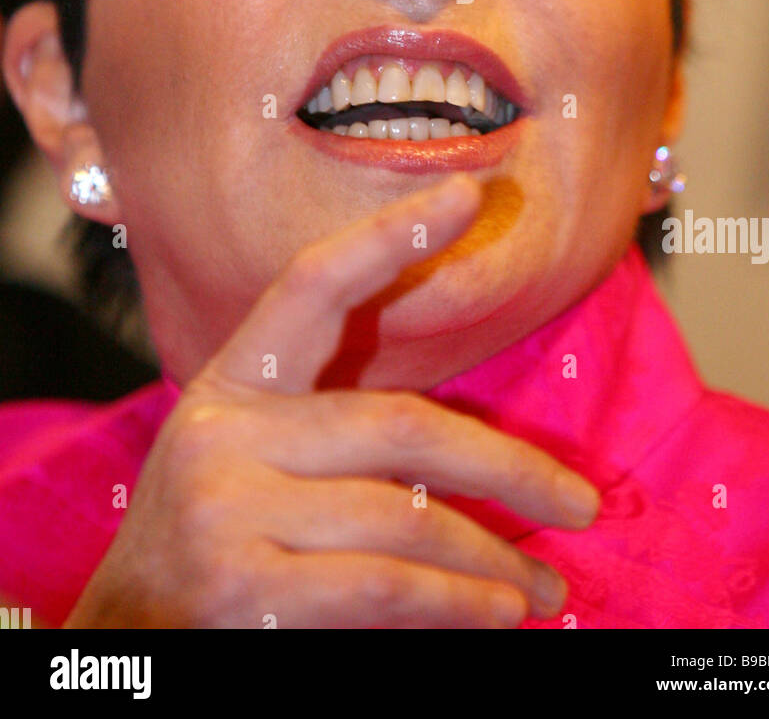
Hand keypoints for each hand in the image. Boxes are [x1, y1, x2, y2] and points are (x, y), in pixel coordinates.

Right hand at [64, 174, 598, 628]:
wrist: (122, 640)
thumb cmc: (204, 549)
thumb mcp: (248, 468)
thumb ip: (333, 441)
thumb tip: (466, 454)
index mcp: (231, 387)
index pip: (312, 286)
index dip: (388, 235)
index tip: (466, 194)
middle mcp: (223, 434)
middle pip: (398, 423)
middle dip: (506, 466)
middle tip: (580, 502)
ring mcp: (226, 509)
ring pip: (404, 514)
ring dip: (492, 556)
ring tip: (546, 589)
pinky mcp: (243, 588)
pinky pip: (385, 586)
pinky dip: (456, 603)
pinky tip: (499, 614)